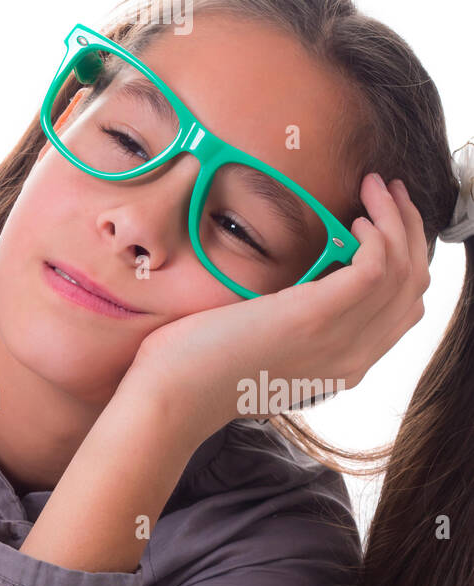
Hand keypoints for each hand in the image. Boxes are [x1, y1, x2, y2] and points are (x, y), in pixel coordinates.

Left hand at [126, 173, 429, 440]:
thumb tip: (289, 299)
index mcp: (340, 368)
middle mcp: (350, 360)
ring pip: (404, 272)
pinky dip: (376, 235)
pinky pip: (376, 267)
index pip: (402, 311)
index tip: (384, 222)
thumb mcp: (258, 352)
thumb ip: (288, 332)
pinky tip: (354, 219)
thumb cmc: (197, 371)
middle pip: (413, 289)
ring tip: (377, 189)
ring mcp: (335, 342)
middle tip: (388, 191)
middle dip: (410, 231)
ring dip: (397, 220)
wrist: (171, 397)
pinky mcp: (313, 318)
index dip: (404, 259)